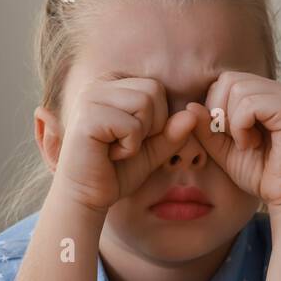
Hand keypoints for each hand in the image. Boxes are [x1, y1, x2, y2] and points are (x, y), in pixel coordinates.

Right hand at [51, 77, 196, 212]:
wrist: (86, 196)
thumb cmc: (117, 170)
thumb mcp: (152, 150)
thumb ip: (172, 132)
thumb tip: (194, 114)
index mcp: (111, 85)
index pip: (156, 87)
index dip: (156, 120)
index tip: (131, 138)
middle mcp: (98, 85)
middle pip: (153, 91)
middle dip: (151, 125)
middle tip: (125, 144)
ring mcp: (90, 97)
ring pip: (144, 104)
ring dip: (139, 136)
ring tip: (117, 148)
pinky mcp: (87, 117)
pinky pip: (132, 126)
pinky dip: (129, 147)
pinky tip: (108, 154)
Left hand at [189, 72, 280, 209]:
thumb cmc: (260, 174)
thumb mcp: (224, 149)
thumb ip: (207, 128)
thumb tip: (190, 106)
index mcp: (266, 94)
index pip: (226, 81)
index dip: (215, 107)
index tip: (227, 136)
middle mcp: (279, 90)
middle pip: (228, 80)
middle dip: (220, 112)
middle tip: (235, 139)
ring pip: (237, 89)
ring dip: (232, 122)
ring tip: (246, 143)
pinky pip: (250, 104)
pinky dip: (241, 126)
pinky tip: (251, 144)